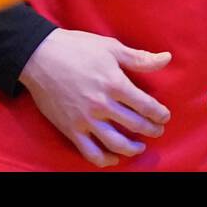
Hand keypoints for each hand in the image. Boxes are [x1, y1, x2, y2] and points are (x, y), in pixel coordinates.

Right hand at [18, 28, 171, 167]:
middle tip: (157, 130)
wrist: (40, 56)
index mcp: (114, 83)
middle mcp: (102, 104)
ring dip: (133, 148)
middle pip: (135, 125)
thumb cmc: (76, 48)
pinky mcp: (71, 128)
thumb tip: (166, 59)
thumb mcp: (110, 47)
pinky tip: (113, 158)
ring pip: (116, 143)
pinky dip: (105, 160)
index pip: (146, 106)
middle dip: (151, 130)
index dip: (159, 114)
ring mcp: (86, 119)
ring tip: (140, 146)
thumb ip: (139, 58)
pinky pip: (91, 152)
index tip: (164, 116)